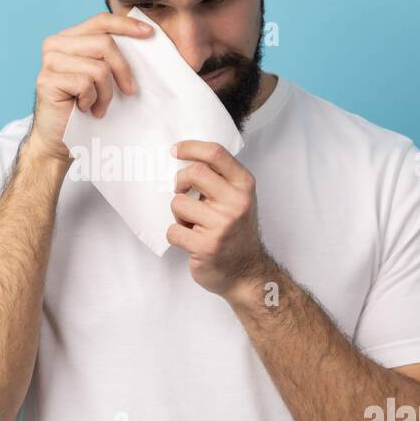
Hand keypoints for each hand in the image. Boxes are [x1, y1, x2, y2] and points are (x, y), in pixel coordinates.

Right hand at [26, 12, 150, 162]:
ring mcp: (49, 61)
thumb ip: (111, 54)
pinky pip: (86, 84)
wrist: (60, 139)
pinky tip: (84, 109)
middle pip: (105, 43)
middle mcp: (55, 44)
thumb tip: (145, 36)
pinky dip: (91, 100)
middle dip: (123, 70)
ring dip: (106, 93)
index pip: (100, 21)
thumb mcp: (101, 75)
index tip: (149, 33)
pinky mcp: (47, 80)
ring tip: (98, 106)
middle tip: (128, 91)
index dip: (126, 25)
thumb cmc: (84, 107)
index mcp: (69, 37)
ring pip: (98, 67)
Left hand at [167, 140, 270, 297]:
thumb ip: (220, 178)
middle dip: (179, 182)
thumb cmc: (237, 232)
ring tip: (193, 224)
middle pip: (193, 173)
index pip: (215, 153)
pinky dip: (176, 236)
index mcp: (244, 185)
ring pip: (178, 203)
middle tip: (182, 193)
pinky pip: (173, 230)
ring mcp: (222, 225)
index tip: (175, 150)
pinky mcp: (206, 246)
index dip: (190, 147)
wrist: (246, 272)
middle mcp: (236, 202)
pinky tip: (191, 241)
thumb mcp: (238, 199)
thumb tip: (185, 158)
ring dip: (179, 214)